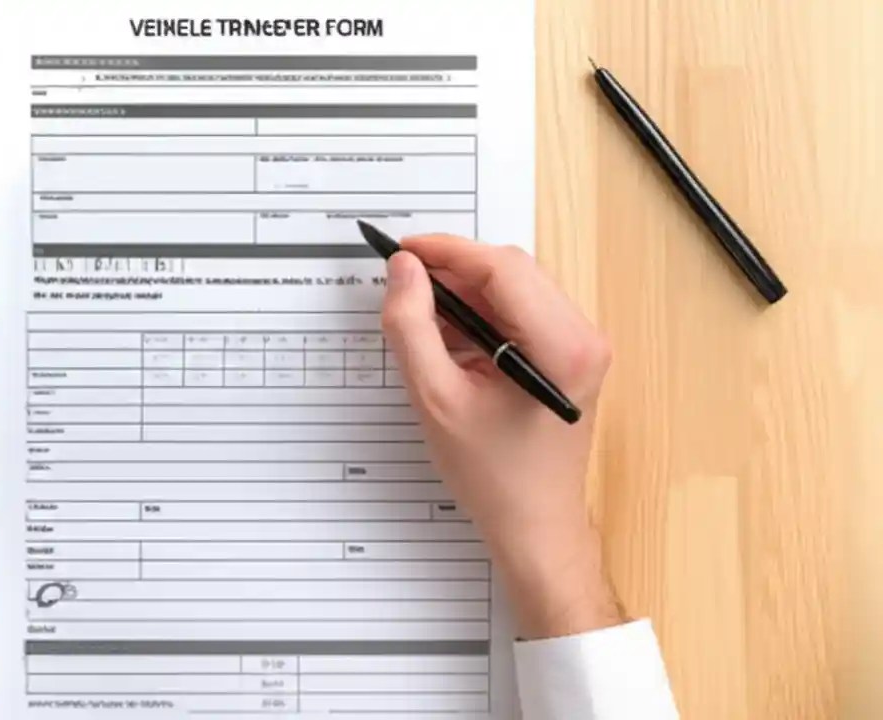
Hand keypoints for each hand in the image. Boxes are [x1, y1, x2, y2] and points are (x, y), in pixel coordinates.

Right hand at [381, 235, 622, 638]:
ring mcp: (580, 345)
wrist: (534, 525)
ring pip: (514, 288)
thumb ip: (412, 327)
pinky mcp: (568, 355)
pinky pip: (519, 312)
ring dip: (465, 293)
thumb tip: (402, 271)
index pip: (501, 268)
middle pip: (510, 271)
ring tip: (421, 317)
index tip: (402, 251)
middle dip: (453, 270)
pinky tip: (447, 337)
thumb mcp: (436, 399)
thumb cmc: (494, 476)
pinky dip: (480, 314)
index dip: (445, 251)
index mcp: (562, 346)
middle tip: (403, 281)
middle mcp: (583, 337)